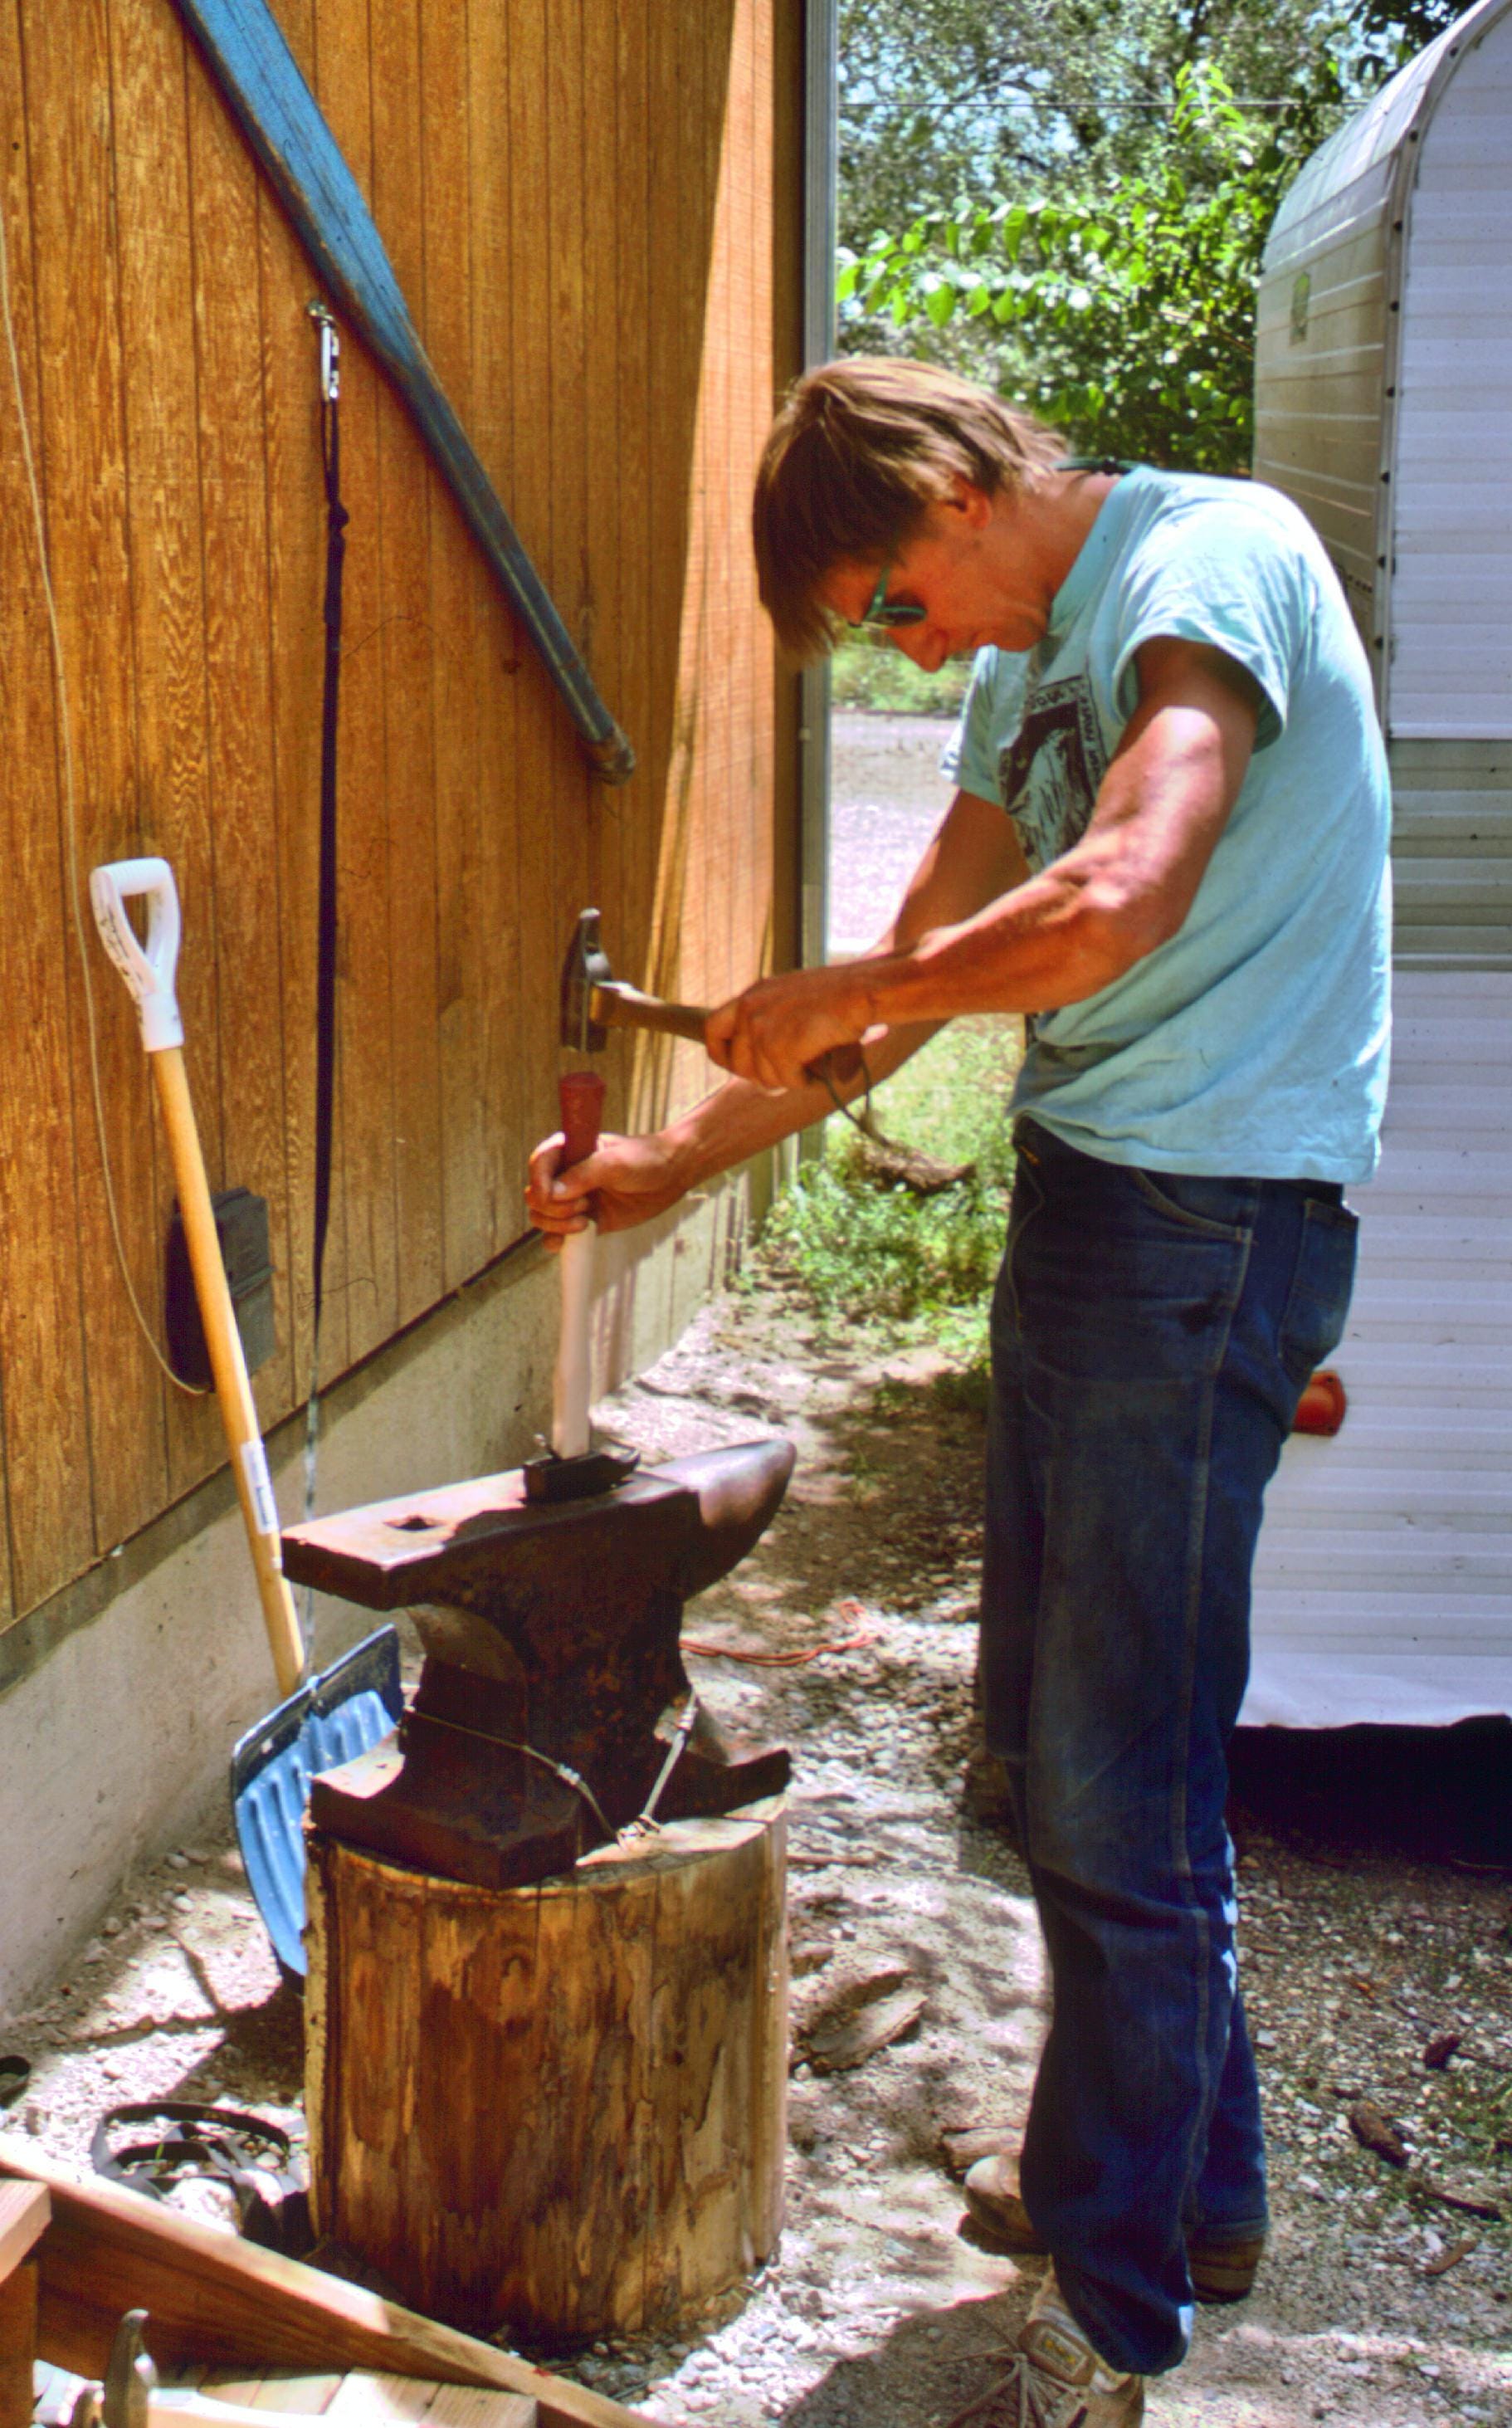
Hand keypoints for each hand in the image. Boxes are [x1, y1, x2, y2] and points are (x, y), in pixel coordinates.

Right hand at [525, 1127, 695, 1250]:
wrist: (672, 1175)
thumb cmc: (646, 1159)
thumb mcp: (616, 1163)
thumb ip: (584, 1175)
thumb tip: (553, 1194)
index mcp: (570, 1151)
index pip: (539, 1163)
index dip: (539, 1181)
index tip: (552, 1196)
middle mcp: (566, 1175)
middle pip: (535, 1195)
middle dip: (553, 1208)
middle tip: (584, 1205)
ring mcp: (573, 1199)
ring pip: (542, 1216)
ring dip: (556, 1225)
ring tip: (586, 1221)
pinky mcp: (584, 1219)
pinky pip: (557, 1235)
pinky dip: (555, 1241)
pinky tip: (567, 1242)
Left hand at [705, 966, 874, 1092]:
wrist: (861, 991)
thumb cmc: (838, 998)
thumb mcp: (793, 1001)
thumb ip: (771, 1026)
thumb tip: (762, 1075)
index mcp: (752, 995)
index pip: (712, 1029)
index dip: (722, 1055)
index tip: (738, 1068)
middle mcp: (750, 1009)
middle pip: (738, 1063)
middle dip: (762, 1076)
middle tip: (788, 1076)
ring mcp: (762, 1028)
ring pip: (763, 1077)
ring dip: (789, 1079)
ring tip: (812, 1065)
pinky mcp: (779, 1046)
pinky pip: (786, 1080)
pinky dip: (805, 1081)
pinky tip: (819, 1068)